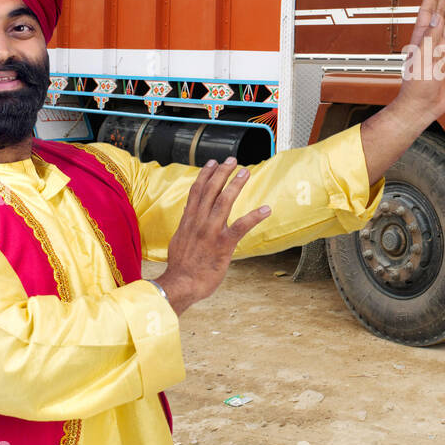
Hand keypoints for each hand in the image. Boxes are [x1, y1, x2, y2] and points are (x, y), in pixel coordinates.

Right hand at [156, 158, 269, 314]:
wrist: (180, 284)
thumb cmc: (181, 267)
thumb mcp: (179, 240)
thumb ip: (187, 225)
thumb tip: (190, 212)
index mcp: (188, 221)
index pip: (196, 192)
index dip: (205, 175)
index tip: (212, 162)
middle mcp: (198, 222)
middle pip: (210, 191)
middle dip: (221, 173)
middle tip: (232, 159)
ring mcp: (210, 232)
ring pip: (224, 202)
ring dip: (235, 185)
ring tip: (245, 172)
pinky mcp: (223, 245)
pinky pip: (240, 227)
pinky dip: (254, 216)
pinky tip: (265, 209)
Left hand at [396, 0, 444, 122]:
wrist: (422, 106)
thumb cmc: (417, 87)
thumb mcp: (423, 58)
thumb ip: (430, 37)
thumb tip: (435, 18)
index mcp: (421, 40)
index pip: (426, 13)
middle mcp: (429, 44)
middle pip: (436, 16)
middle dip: (440, 0)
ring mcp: (439, 52)